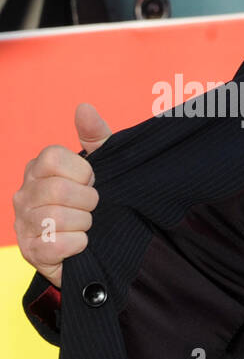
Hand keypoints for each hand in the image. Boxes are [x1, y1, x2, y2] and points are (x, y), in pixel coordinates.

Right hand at [12, 103, 111, 289]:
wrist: (101, 248)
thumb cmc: (96, 202)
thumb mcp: (105, 166)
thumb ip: (96, 137)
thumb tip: (84, 107)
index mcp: (38, 169)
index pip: (54, 157)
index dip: (83, 172)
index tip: (92, 183)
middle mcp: (23, 194)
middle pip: (58, 190)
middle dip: (88, 201)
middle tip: (93, 208)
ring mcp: (23, 223)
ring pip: (58, 218)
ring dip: (85, 224)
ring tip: (86, 226)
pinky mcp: (31, 251)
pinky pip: (57, 244)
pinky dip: (78, 245)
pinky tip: (81, 244)